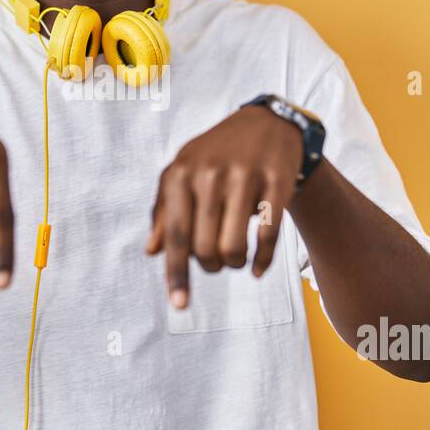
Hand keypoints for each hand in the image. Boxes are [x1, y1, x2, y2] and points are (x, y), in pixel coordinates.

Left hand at [144, 104, 303, 308]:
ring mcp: (246, 176)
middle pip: (205, 249)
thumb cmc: (217, 156)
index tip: (180, 305)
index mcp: (181, 174)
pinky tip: (258, 268)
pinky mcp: (278, 181)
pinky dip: (262, 262)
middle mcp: (211, 173)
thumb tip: (152, 252)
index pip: (175, 235)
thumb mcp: (183, 174)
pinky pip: (268, 237)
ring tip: (235, 257)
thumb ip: (164, 211)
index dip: (176, 274)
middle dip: (211, 265)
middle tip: (216, 259)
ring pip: (234, 247)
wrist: (267, 123)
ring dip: (235, 264)